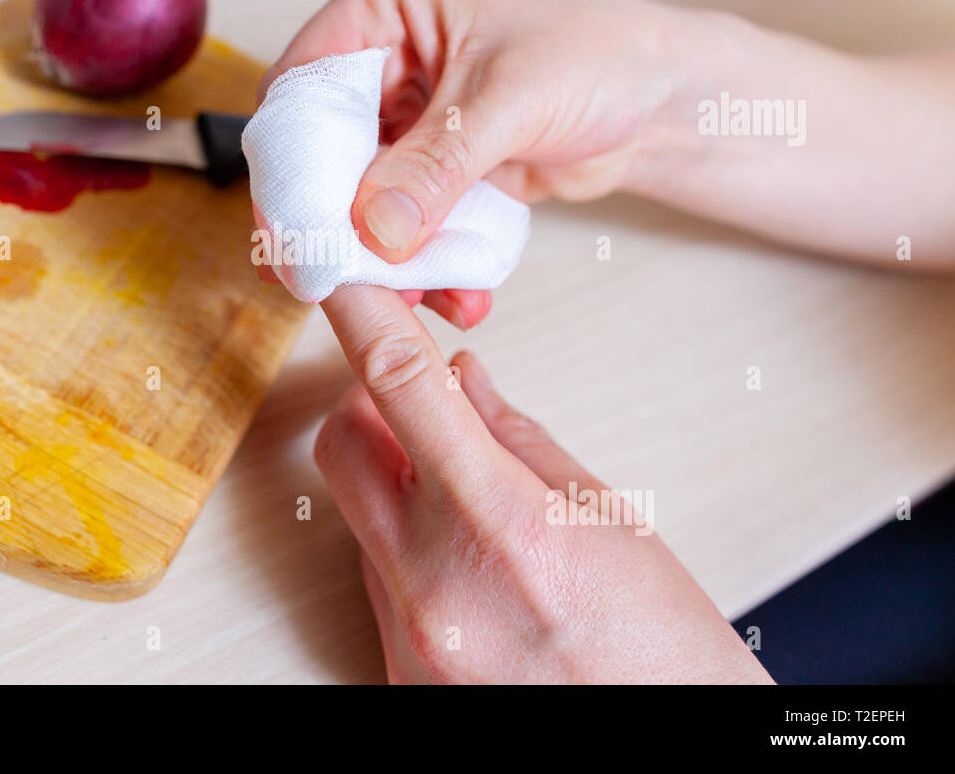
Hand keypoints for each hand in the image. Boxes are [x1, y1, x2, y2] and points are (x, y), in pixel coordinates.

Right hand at [263, 0, 954, 272]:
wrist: (659, 102)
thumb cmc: (599, 58)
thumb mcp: (510, 103)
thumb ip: (436, 166)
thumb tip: (374, 230)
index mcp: (385, 2)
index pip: (302, 84)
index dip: (290, 158)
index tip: (296, 228)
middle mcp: (382, 54)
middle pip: (319, 147)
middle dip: (334, 216)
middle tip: (340, 278)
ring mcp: (402, 113)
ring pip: (353, 193)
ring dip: (377, 251)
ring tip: (409, 298)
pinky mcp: (426, 164)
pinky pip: (397, 219)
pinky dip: (416, 260)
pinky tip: (447, 292)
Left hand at [316, 283, 771, 683]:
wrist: (663, 747)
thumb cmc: (662, 648)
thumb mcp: (608, 519)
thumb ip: (517, 439)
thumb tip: (460, 380)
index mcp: (499, 525)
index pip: (399, 387)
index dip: (360, 316)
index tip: (344, 277)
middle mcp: (433, 585)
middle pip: (343, 445)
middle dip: (369, 404)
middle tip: (421, 403)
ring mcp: (407, 638)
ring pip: (359, 514)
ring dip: (396, 484)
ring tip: (474, 504)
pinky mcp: (396, 673)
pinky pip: (375, 579)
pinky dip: (407, 548)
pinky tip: (468, 564)